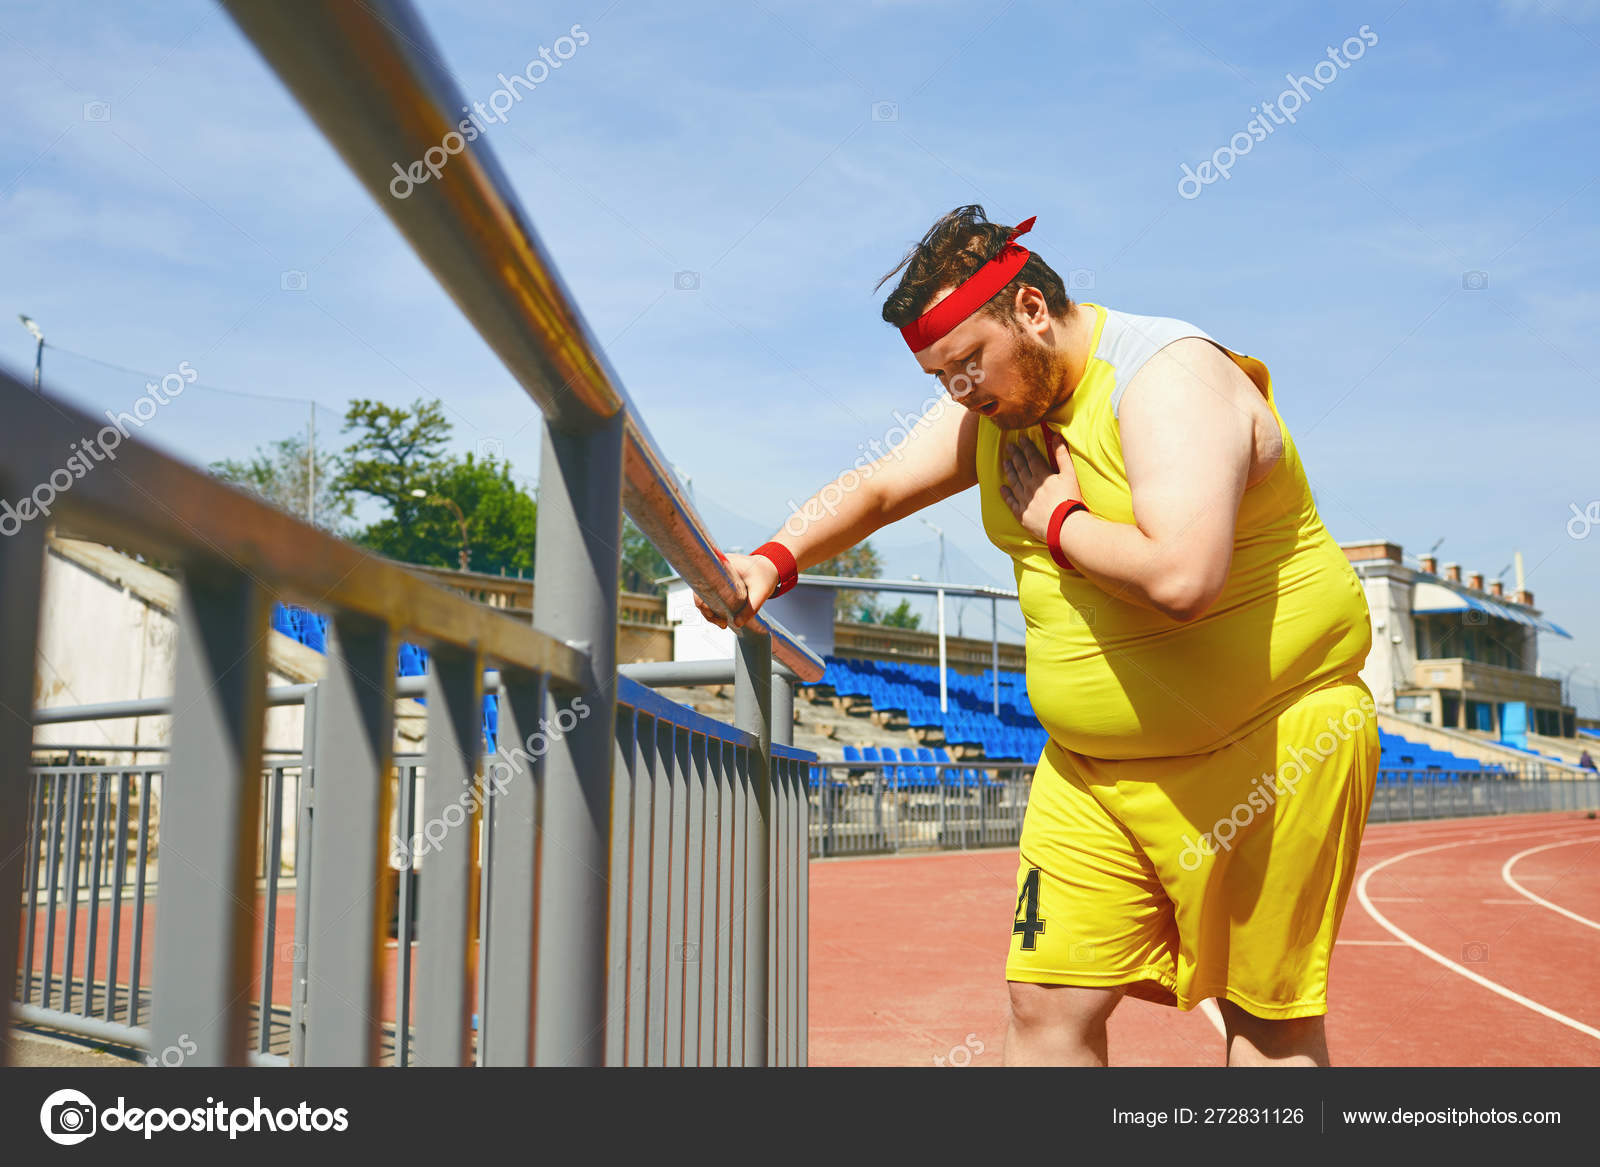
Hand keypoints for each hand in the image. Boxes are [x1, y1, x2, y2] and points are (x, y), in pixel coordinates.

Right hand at [693, 552, 779, 629]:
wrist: (770, 568)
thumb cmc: (765, 576)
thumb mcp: (761, 593)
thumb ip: (751, 608)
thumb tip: (737, 623)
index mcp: (723, 565)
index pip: (703, 583)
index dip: (702, 600)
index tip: (712, 614)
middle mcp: (716, 567)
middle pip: (701, 590)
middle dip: (706, 609)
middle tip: (721, 623)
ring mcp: (716, 573)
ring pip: (705, 593)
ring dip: (710, 609)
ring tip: (722, 623)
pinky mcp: (719, 580)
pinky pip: (711, 593)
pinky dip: (714, 605)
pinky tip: (722, 617)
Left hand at [999, 427, 1082, 541]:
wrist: (1064, 526)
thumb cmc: (1070, 500)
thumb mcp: (1070, 475)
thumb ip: (1063, 456)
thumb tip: (1057, 436)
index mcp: (1042, 476)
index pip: (1032, 458)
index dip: (1026, 447)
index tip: (1020, 439)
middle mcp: (1030, 487)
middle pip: (1020, 468)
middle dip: (1014, 456)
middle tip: (1008, 446)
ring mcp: (1025, 501)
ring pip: (1014, 482)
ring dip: (1009, 471)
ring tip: (1004, 462)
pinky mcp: (1022, 515)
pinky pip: (1011, 502)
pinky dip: (1006, 495)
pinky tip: (1002, 488)